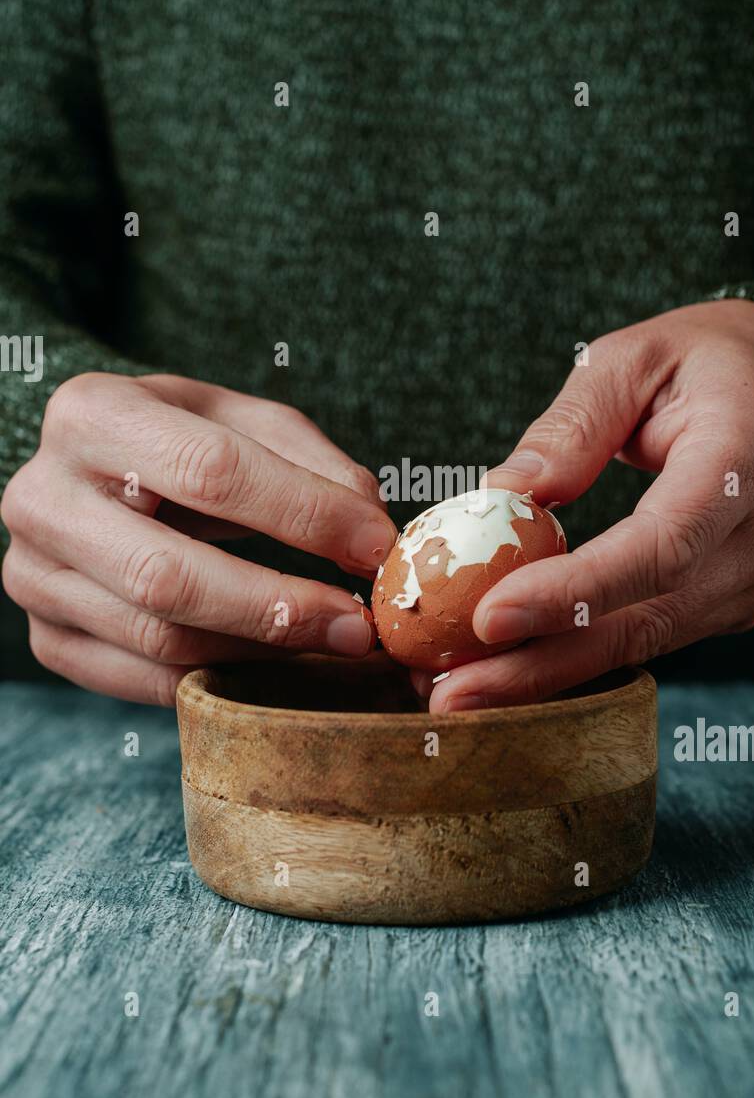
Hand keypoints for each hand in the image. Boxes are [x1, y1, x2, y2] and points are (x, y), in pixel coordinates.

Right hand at [1, 373, 395, 703]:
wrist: (98, 475)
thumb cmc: (184, 442)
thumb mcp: (247, 423)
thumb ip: (314, 465)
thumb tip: (372, 537)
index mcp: (93, 414)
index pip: (211, 470)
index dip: (304, 514)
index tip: (375, 547)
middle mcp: (42, 496)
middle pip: (169, 575)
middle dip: (280, 607)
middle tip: (359, 626)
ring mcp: (32, 575)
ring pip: (158, 638)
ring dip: (262, 653)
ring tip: (331, 644)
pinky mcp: (47, 638)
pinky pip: (143, 682)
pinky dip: (221, 682)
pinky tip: (278, 666)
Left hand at [416, 300, 753, 710]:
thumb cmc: (705, 361)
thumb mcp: (631, 358)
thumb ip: (572, 425)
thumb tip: (501, 497)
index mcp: (747, 456)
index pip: (662, 544)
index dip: (576, 590)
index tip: (489, 616)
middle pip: (649, 617)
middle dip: (543, 661)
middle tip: (450, 691)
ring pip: (649, 641)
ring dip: (552, 670)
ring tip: (461, 689)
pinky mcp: (745, 602)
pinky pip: (658, 635)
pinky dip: (585, 652)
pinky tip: (517, 665)